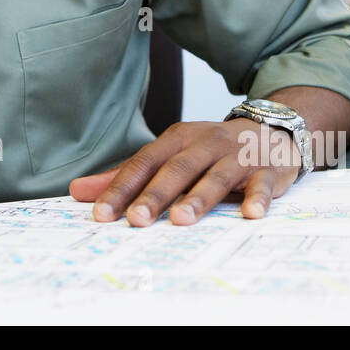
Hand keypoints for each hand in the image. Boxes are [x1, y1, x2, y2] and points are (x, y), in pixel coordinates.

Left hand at [69, 119, 300, 225]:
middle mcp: (204, 143)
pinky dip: (257, 198)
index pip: (143, 164)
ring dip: (198, 198)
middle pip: (176, 170)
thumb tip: (78, 191)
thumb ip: (128, 175)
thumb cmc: (212, 150)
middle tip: (136, 220)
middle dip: (155, 195)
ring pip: (215, 177)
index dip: (121, 188)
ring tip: (181, 219)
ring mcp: (237, 156)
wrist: (272, 129)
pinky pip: (262, 184)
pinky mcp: (267, 169)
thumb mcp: (170, 155)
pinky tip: (250, 213)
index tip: (101, 214)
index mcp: (176, 140)